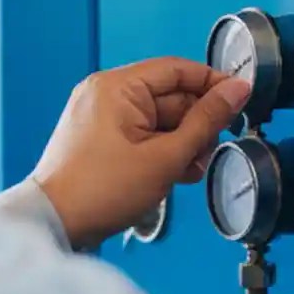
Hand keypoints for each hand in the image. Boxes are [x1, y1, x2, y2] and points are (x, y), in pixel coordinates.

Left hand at [32, 58, 250, 249]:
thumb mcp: (166, 156)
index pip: (178, 69)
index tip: (238, 100)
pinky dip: (160, 151)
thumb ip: (206, 121)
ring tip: (183, 171)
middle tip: (205, 152)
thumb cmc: (97, 192)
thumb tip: (236, 91)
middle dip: (195, 127)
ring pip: (160, 119)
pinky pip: (143, 134)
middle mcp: (106, 94)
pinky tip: (169, 174)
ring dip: (181, 144)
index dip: (213, 84)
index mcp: (117, 86)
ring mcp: (101, 116)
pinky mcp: (100, 138)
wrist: (54, 224)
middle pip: (171, 97)